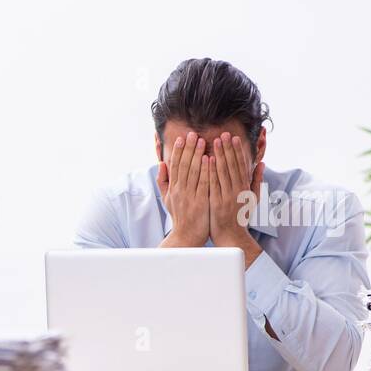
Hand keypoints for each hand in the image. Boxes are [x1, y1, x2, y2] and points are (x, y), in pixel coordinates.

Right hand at [158, 132, 209, 246]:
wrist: (186, 237)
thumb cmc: (180, 217)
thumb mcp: (167, 199)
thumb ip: (163, 181)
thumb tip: (162, 164)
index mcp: (173, 189)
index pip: (174, 166)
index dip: (178, 151)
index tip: (182, 138)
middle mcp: (179, 191)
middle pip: (183, 165)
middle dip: (188, 148)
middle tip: (192, 133)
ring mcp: (189, 196)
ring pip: (192, 172)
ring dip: (197, 155)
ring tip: (201, 140)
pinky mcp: (200, 202)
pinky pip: (203, 183)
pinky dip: (205, 170)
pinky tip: (209, 159)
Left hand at [206, 132, 263, 265]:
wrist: (231, 237)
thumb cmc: (240, 217)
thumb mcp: (252, 199)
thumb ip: (256, 181)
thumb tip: (261, 163)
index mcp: (245, 188)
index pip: (241, 165)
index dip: (237, 151)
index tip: (233, 138)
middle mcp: (237, 191)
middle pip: (232, 166)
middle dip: (228, 149)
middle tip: (223, 134)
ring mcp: (227, 197)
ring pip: (223, 172)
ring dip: (219, 156)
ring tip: (215, 141)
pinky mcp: (217, 203)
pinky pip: (213, 184)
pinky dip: (211, 171)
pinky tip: (207, 160)